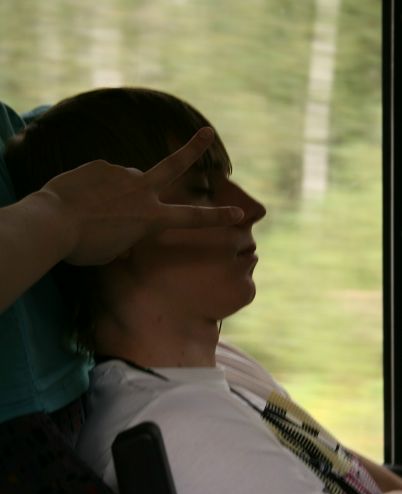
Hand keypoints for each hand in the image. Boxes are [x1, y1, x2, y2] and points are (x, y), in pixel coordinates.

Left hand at [41, 127, 243, 264]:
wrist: (53, 223)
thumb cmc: (84, 247)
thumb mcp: (115, 250)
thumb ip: (128, 233)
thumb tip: (127, 221)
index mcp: (151, 218)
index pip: (192, 218)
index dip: (218, 217)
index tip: (239, 213)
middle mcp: (142, 191)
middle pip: (174, 165)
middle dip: (193, 149)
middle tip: (207, 131)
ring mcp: (121, 174)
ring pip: (127, 180)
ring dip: (116, 193)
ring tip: (93, 209)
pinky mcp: (100, 165)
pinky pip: (103, 178)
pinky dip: (96, 189)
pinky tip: (80, 199)